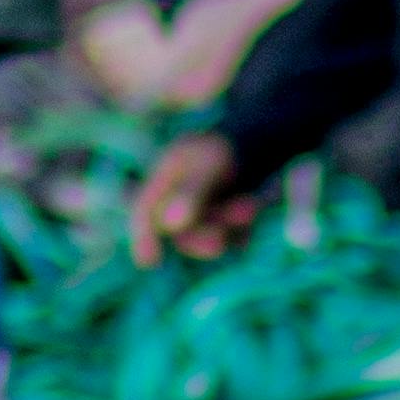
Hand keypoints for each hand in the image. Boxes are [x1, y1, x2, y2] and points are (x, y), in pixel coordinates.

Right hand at [131, 131, 254, 267]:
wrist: (257, 138)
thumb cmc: (224, 147)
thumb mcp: (206, 164)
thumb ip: (190, 192)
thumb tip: (171, 224)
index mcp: (162, 183)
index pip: (144, 214)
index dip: (143, 238)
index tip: (148, 262)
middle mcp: (179, 202)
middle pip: (179, 233)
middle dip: (199, 239)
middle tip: (218, 242)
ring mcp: (203, 214)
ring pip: (208, 235)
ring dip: (226, 228)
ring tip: (248, 207)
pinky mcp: (227, 222)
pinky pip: (231, 236)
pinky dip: (241, 229)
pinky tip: (252, 208)